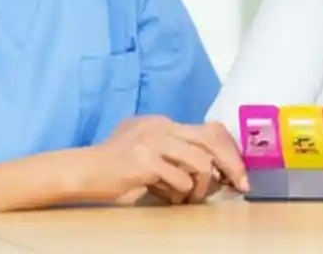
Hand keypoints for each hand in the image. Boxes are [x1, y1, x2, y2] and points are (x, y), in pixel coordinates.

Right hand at [79, 116, 245, 204]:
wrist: (82, 171)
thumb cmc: (115, 167)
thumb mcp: (148, 150)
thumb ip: (176, 154)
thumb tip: (214, 172)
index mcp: (164, 122)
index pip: (209, 130)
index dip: (229, 152)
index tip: (239, 171)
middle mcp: (161, 126)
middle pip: (212, 140)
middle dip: (231, 164)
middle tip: (240, 185)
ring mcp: (152, 141)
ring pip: (200, 162)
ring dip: (202, 186)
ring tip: (191, 198)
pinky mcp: (144, 161)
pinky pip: (180, 180)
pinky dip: (181, 194)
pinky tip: (171, 199)